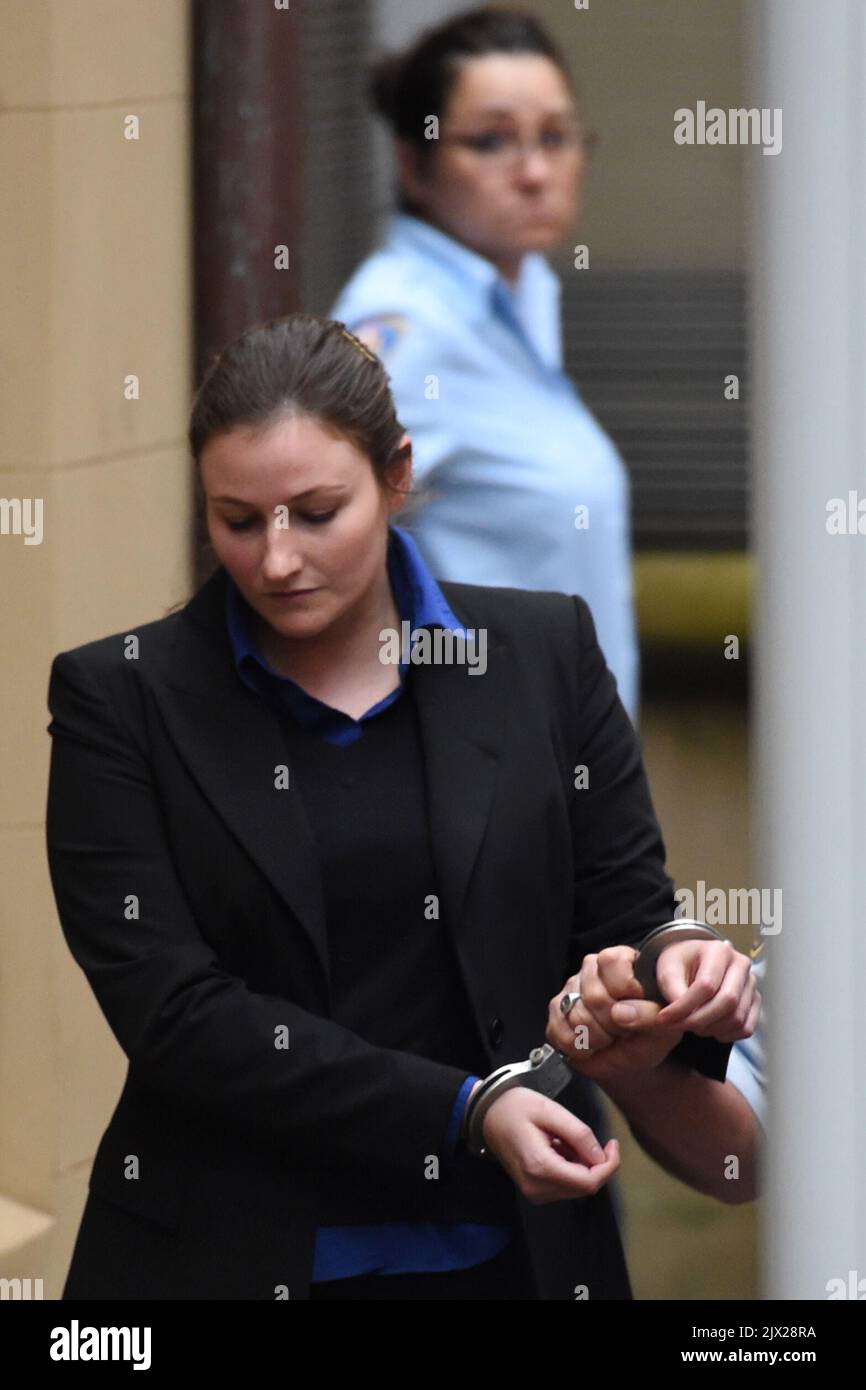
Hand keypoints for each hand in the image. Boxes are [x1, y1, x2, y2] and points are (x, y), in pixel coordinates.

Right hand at [472, 1082, 620, 1204]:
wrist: (487, 1116)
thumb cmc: (514, 1108)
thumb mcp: (549, 1110)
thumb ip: (578, 1133)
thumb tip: (600, 1156)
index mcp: (540, 1166)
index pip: (588, 1182)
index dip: (608, 1166)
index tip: (613, 1144)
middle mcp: (537, 1187)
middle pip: (585, 1187)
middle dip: (597, 1164)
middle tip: (592, 1138)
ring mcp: (534, 1191)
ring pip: (577, 1187)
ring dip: (583, 1165)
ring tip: (566, 1139)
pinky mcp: (535, 1190)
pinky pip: (565, 1185)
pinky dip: (572, 1168)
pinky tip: (560, 1148)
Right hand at [546, 946, 684, 1081]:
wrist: (628, 1060)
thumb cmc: (647, 1037)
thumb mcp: (663, 1029)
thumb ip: (651, 1016)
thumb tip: (621, 1013)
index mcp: (623, 962)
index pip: (612, 961)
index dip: (625, 989)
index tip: (639, 1009)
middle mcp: (592, 969)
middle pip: (594, 996)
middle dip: (613, 1025)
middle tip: (625, 1032)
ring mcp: (571, 988)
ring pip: (576, 1016)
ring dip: (598, 1039)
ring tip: (609, 1039)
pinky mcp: (556, 1010)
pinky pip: (561, 1031)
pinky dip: (579, 1047)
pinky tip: (592, 1045)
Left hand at [652, 939, 760, 1041]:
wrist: (694, 962)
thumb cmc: (681, 963)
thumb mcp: (668, 969)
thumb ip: (672, 989)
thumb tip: (680, 1014)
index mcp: (719, 951)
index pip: (706, 985)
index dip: (684, 1007)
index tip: (665, 1018)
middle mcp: (741, 965)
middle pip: (727, 1001)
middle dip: (699, 1021)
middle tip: (679, 1026)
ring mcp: (751, 984)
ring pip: (737, 1017)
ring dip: (711, 1029)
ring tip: (691, 1025)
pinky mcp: (754, 1001)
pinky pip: (746, 1027)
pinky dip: (726, 1035)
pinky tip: (709, 1029)